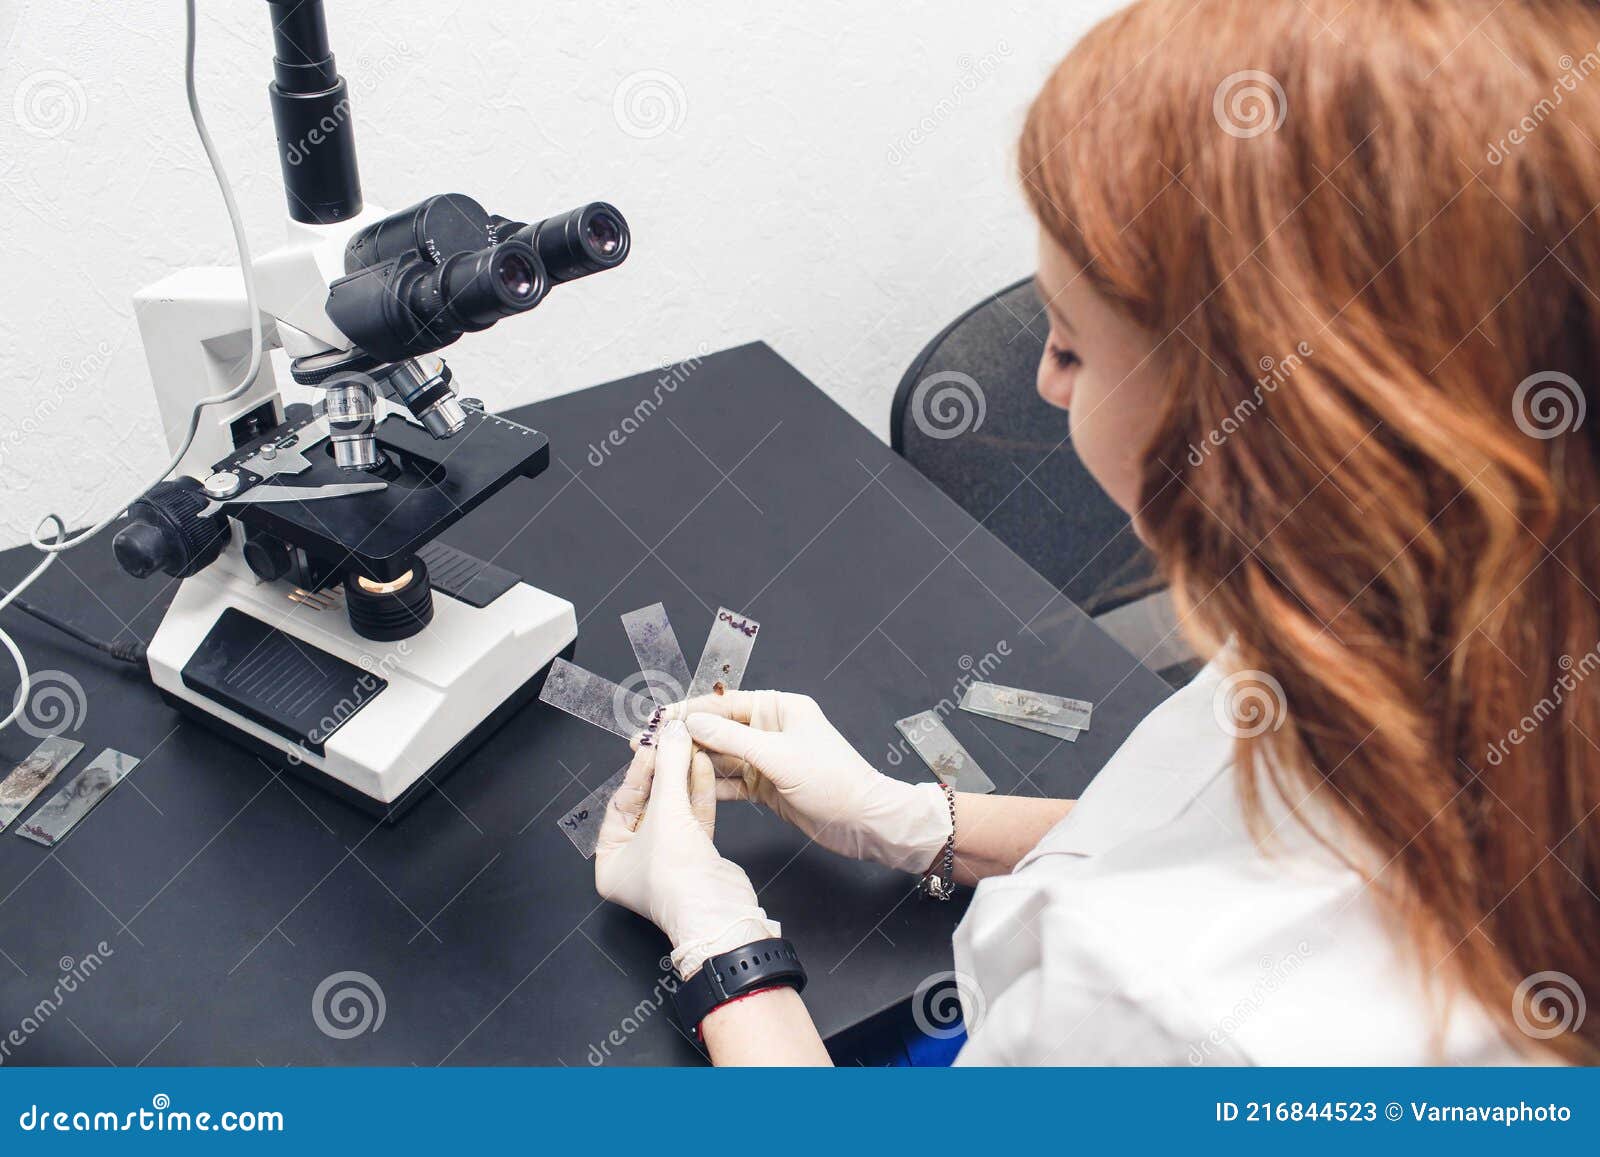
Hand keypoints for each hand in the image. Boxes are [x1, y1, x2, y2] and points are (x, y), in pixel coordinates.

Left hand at [594, 719, 778, 977]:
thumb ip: (668, 768)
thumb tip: (671, 733)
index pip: (621, 803)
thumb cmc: (676, 877)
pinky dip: (697, 793)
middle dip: (663, 772)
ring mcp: (668, 860)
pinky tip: (701, 767)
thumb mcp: (665, 812)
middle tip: (671, 741)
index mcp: (612, 860)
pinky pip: (693, 819)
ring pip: (673, 810)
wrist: (717, 911)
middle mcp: (637, 862)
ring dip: (682, 778)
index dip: (638, 772)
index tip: (651, 744)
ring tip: (689, 747)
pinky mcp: (696, 857)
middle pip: (648, 805)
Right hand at [667, 691, 951, 872]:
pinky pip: (731, 781)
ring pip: (721, 757)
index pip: (724, 703)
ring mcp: (768, 759)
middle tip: (644, 744)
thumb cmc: (833, 781)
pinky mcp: (766, 786)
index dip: (688, 711)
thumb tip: (692, 721)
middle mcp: (770, 729)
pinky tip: (684, 787)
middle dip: (683, 737)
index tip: (656, 719)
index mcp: (779, 708)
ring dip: (692, 761)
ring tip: (655, 765)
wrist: (864, 823)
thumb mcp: (779, 756)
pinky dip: (710, 784)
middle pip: (718, 728)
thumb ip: (732, 738)